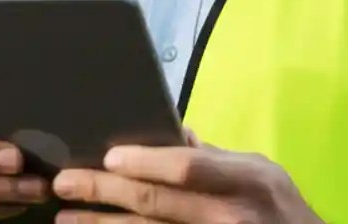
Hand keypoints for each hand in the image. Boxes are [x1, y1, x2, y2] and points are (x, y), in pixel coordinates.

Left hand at [50, 131, 321, 223]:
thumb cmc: (282, 211)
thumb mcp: (260, 172)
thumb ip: (215, 157)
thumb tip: (175, 132)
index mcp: (245, 181)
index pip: (188, 168)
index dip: (146, 162)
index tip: (109, 155)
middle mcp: (230, 217)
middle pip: (157, 204)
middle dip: (105, 192)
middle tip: (65, 184)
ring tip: (66, 220)